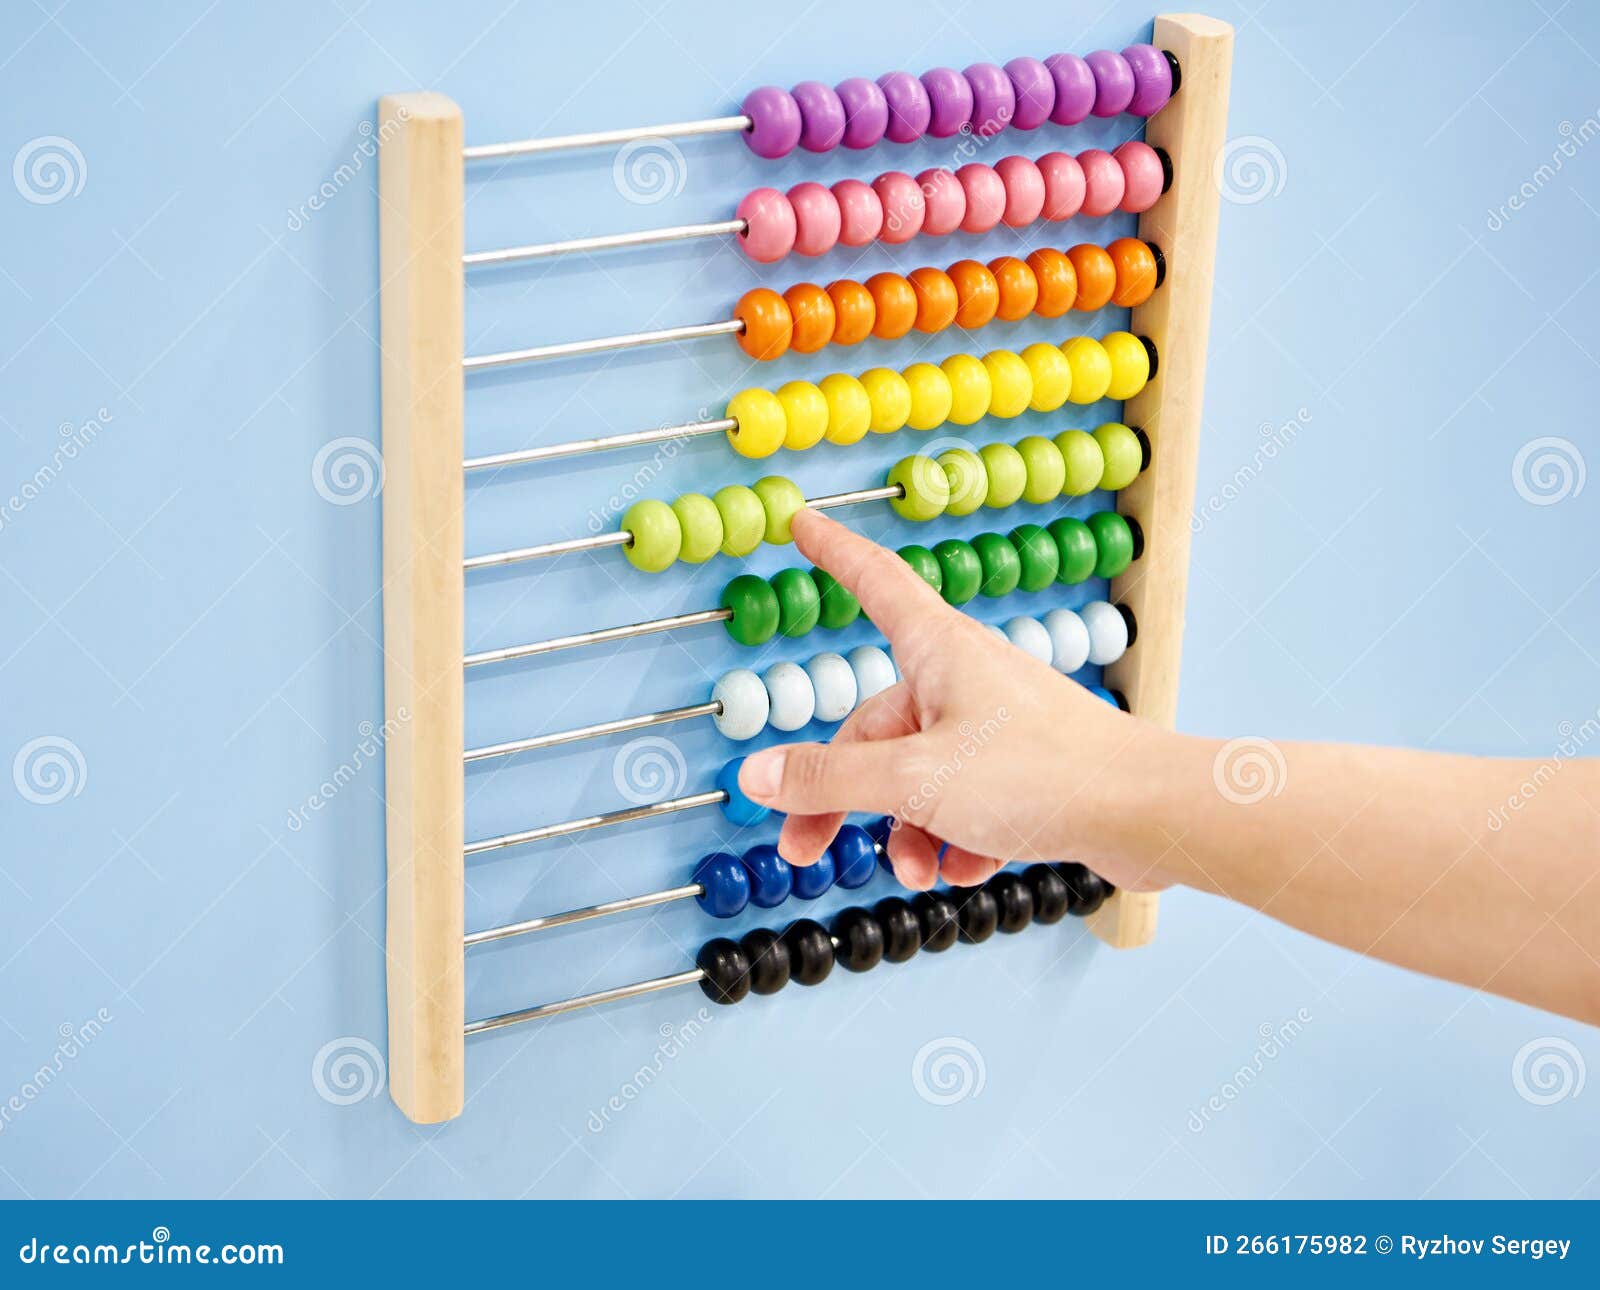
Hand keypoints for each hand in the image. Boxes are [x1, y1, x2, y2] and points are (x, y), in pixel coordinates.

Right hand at [736, 508, 1180, 891]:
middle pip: (875, 727)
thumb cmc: (1042, 776)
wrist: (1149, 815)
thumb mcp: (914, 781)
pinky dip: (955, 839)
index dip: (834, 553)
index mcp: (939, 651)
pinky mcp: (1028, 771)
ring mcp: (998, 725)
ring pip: (918, 775)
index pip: (875, 582)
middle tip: (804, 851)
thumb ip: (829, 780)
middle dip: (841, 796)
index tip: (804, 522)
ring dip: (903, 829)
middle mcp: (966, 678)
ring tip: (914, 871)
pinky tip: (966, 869)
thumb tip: (755, 775)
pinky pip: (964, 802)